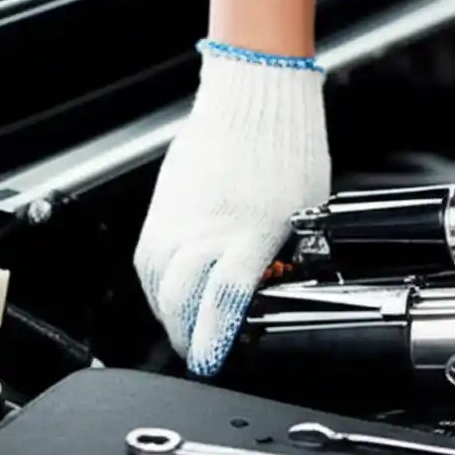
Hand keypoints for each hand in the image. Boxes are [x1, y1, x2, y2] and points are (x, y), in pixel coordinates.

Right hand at [135, 47, 329, 375]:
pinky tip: (166, 293)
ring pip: (158, 281)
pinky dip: (154, 282)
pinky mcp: (164, 203)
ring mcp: (180, 214)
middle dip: (187, 335)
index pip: (226, 300)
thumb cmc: (288, 146)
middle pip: (181, 298)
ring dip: (168, 312)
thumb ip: (284, 253)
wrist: (255, 94)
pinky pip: (147, 255)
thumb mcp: (306, 213)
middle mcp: (209, 226)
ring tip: (182, 329)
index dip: (216, 338)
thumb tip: (272, 286)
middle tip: (198, 354)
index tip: (214, 360)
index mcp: (252, 231)